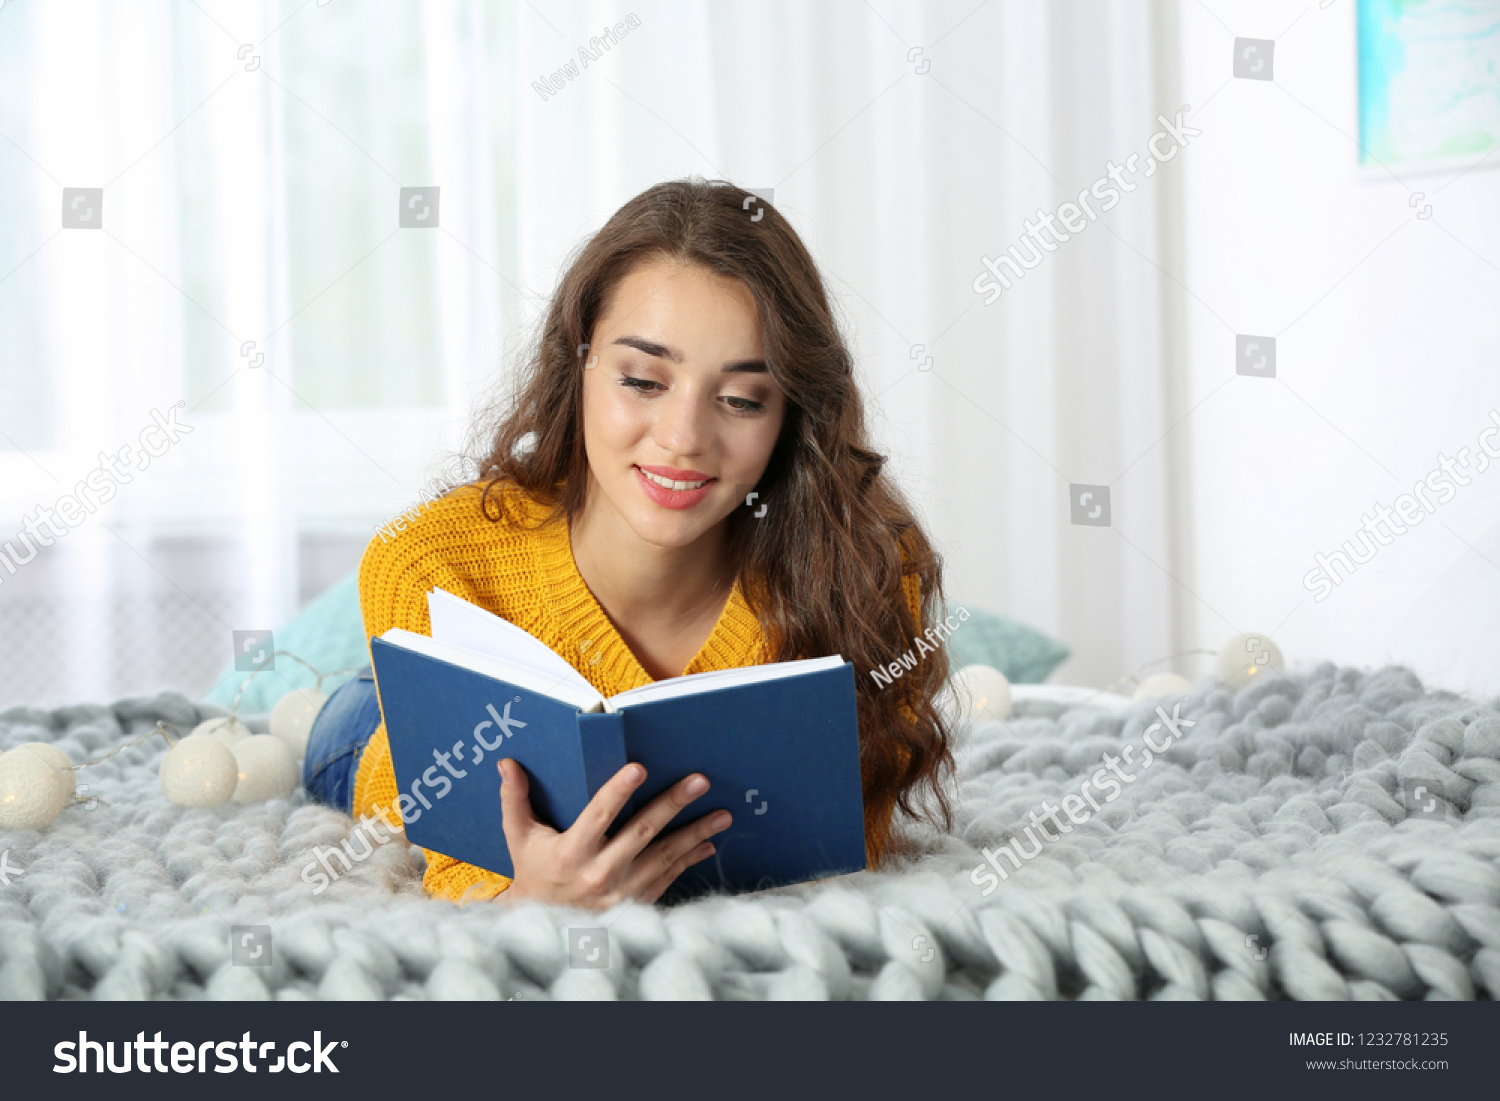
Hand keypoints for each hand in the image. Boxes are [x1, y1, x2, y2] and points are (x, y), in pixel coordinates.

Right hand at [494, 758, 730, 907]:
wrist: (544, 924)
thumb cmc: (533, 871)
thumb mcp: (518, 838)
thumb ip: (514, 799)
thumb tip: (507, 762)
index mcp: (570, 854)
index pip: (597, 816)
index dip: (618, 792)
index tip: (639, 768)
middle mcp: (599, 874)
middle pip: (642, 833)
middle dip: (673, 804)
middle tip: (700, 779)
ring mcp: (622, 892)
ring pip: (664, 856)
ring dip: (696, 834)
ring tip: (722, 813)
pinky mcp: (637, 904)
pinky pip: (669, 878)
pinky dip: (690, 859)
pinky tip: (709, 842)